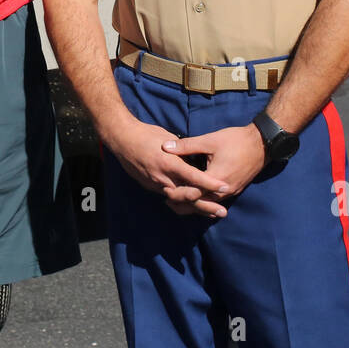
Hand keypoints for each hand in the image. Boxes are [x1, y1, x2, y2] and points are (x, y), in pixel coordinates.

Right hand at [103, 118, 231, 215]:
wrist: (122, 139)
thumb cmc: (146, 134)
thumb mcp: (169, 138)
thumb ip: (183, 151)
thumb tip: (196, 158)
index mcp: (169, 163)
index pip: (194, 177)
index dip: (211, 184)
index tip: (226, 187)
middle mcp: (163, 177)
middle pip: (188, 196)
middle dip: (206, 206)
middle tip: (223, 212)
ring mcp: (155, 184)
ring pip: (179, 201)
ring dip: (196, 207)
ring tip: (212, 213)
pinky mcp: (150, 187)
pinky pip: (169, 197)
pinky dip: (182, 202)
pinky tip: (193, 206)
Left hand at [161, 124, 264, 215]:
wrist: (263, 144)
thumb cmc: (236, 140)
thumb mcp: (209, 140)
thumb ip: (186, 146)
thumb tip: (165, 147)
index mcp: (215, 180)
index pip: (191, 194)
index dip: (176, 193)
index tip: (163, 190)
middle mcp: (224, 191)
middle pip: (199, 204)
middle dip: (182, 203)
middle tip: (166, 200)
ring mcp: (231, 192)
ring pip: (208, 204)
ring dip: (193, 203)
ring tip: (177, 201)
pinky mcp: (234, 189)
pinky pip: (216, 200)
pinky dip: (204, 200)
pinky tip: (196, 196)